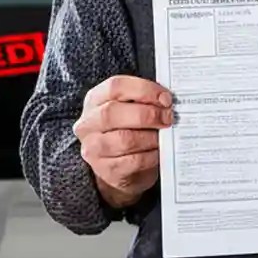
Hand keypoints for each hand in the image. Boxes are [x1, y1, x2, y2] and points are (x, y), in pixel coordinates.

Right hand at [73, 75, 173, 207]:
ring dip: (151, 137)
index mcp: (95, 99)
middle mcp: (89, 123)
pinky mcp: (106, 170)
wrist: (119, 166)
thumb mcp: (130, 109)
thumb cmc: (128, 129)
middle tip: (168, 117)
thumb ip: (145, 100)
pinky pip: (134, 161)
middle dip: (148, 114)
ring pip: (125, 139)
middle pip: (113, 112)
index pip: (115, 87)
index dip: (143, 90)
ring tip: (165, 135)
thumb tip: (168, 100)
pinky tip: (159, 151)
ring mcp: (94, 148)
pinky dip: (152, 155)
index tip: (165, 98)